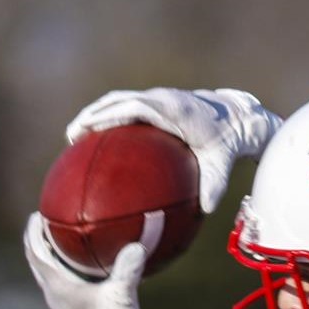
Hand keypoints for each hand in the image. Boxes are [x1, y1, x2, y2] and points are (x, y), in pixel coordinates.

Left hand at [23, 214, 145, 308]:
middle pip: (39, 259)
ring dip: (53, 254)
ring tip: (65, 238)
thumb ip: (128, 268)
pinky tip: (88, 264)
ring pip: (50, 271)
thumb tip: (136, 245)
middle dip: (41, 239)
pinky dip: (69, 268)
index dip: (33, 231)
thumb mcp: (121, 296)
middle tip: (50, 220)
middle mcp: (54, 293)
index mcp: (56, 286)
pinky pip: (65, 282)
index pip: (35, 251)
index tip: (38, 214)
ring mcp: (63, 303)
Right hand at [66, 87, 281, 212]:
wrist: (236, 118)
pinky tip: (98, 141)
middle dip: (92, 115)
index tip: (88, 128)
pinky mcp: (156, 103)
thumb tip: (205, 210)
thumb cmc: (227, 143)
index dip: (109, 115)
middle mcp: (162, 98)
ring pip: (118, 100)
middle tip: (71, 134)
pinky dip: (109, 118)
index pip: (135, 106)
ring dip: (95, 113)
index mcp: (173, 108)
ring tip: (75, 135)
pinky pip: (127, 107)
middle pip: (118, 100)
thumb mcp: (221, 165)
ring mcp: (158, 98)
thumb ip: (215, 186)